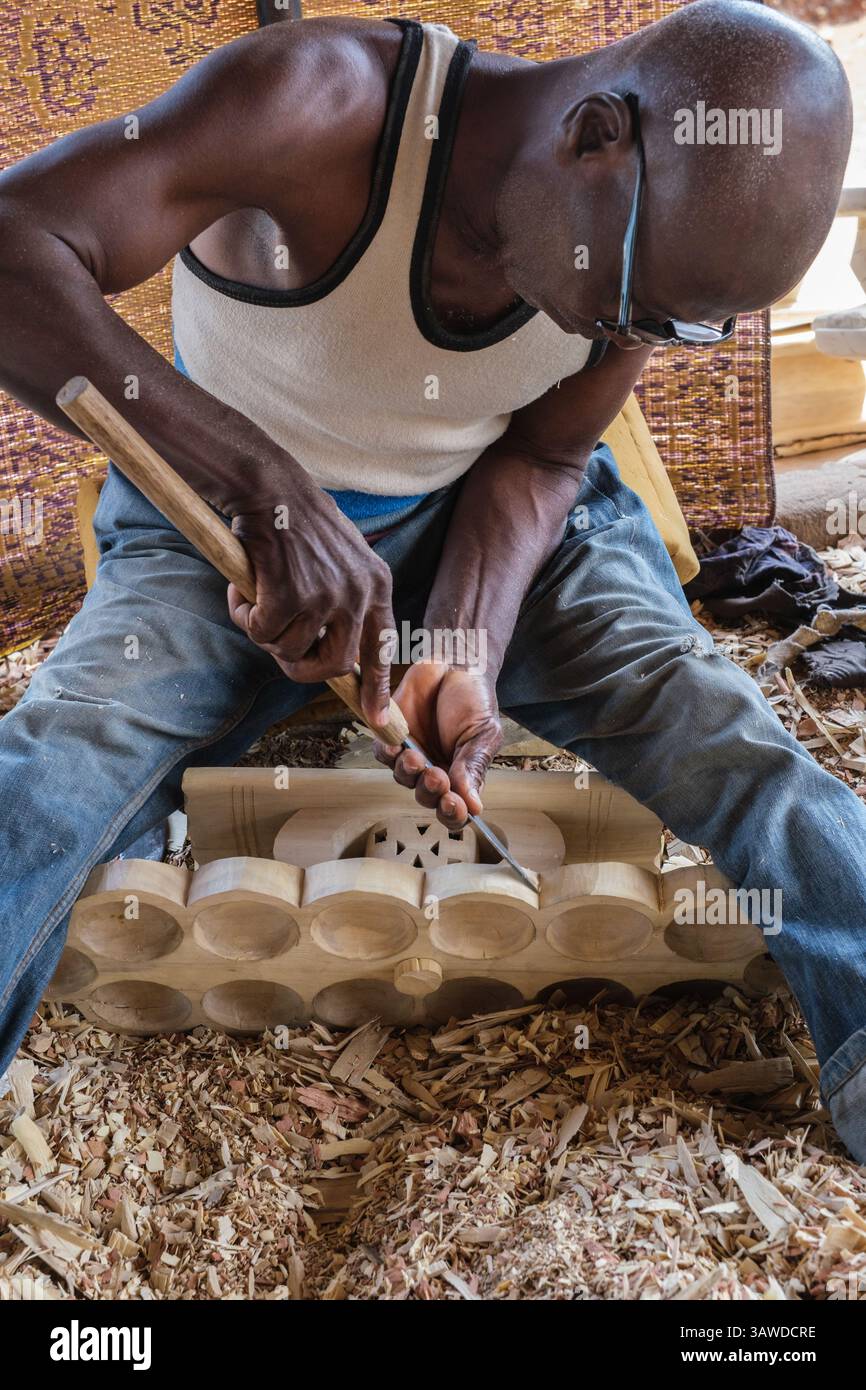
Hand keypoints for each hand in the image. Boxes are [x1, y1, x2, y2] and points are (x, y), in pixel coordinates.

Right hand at [226, 488, 394, 729]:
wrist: (270, 486)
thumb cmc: (298, 521)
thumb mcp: (341, 559)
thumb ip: (344, 600)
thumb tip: (333, 652)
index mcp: (377, 584)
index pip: (381, 646)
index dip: (377, 686)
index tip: (378, 718)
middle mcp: (358, 593)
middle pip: (335, 665)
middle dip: (301, 667)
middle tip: (279, 652)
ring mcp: (326, 596)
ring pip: (289, 650)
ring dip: (264, 633)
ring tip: (255, 600)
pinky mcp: (290, 595)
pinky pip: (261, 633)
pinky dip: (244, 616)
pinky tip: (242, 589)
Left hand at [374, 661, 502, 825]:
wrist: (455, 662)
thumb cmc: (473, 700)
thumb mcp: (483, 734)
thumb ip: (474, 767)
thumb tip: (475, 805)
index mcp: (461, 776)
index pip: (455, 809)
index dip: (453, 815)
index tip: (454, 805)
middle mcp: (434, 770)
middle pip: (427, 798)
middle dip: (430, 792)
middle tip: (436, 776)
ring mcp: (412, 755)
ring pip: (404, 779)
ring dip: (410, 773)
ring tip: (417, 758)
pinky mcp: (391, 736)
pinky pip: (383, 754)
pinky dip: (388, 754)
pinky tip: (396, 747)